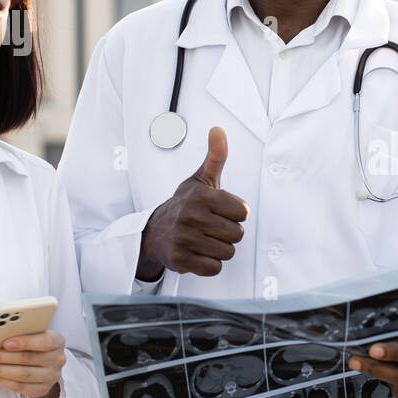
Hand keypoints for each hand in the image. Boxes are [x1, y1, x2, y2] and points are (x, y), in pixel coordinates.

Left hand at [0, 330, 66, 397]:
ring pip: (23, 375)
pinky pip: (21, 387)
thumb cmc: (33, 344)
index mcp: (57, 341)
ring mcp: (52, 376)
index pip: (44, 341)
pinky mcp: (43, 389)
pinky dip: (4, 382)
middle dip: (2, 357)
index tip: (5, 343)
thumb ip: (20, 333)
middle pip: (28, 359)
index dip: (25, 342)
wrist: (45, 363)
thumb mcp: (32, 334)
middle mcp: (58, 359)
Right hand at [138, 126, 248, 279]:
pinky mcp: (181, 260)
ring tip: (204, 239)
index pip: (243, 212)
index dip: (235, 214)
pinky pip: (214, 268)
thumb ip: (215, 156)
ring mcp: (185, 239)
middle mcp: (191, 217)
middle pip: (238, 234)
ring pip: (228, 252)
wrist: (155, 231)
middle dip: (228, 233)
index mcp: (201, 196)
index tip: (220, 211)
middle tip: (211, 227)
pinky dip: (209, 263)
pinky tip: (198, 253)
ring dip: (219, 249)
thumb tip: (218, 130)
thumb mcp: (201, 179)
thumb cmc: (186, 204)